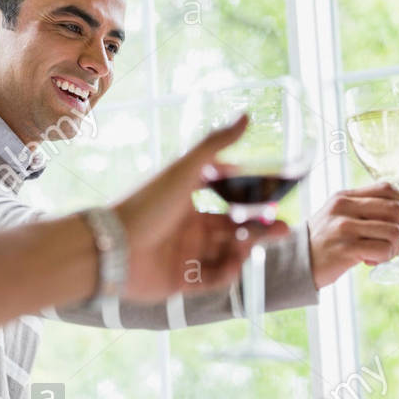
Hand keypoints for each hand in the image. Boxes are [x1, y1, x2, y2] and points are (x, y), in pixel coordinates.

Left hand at [115, 115, 288, 301]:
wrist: (113, 247)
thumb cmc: (146, 204)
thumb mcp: (184, 170)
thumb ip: (215, 144)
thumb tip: (246, 116)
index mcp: (188, 202)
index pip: (228, 200)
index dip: (251, 200)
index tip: (273, 197)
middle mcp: (189, 229)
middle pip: (234, 229)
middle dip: (261, 228)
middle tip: (285, 228)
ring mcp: (186, 256)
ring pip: (228, 254)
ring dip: (245, 250)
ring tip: (250, 245)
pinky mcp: (182, 282)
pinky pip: (214, 279)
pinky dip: (227, 273)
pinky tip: (234, 265)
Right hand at [308, 182, 398, 288]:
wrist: (294, 262)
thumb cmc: (322, 242)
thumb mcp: (337, 215)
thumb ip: (362, 209)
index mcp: (345, 196)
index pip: (387, 188)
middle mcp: (344, 207)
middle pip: (395, 209)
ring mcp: (344, 227)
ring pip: (393, 231)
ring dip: (396, 247)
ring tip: (384, 255)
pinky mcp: (345, 249)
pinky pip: (383, 250)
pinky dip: (385, 258)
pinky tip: (371, 262)